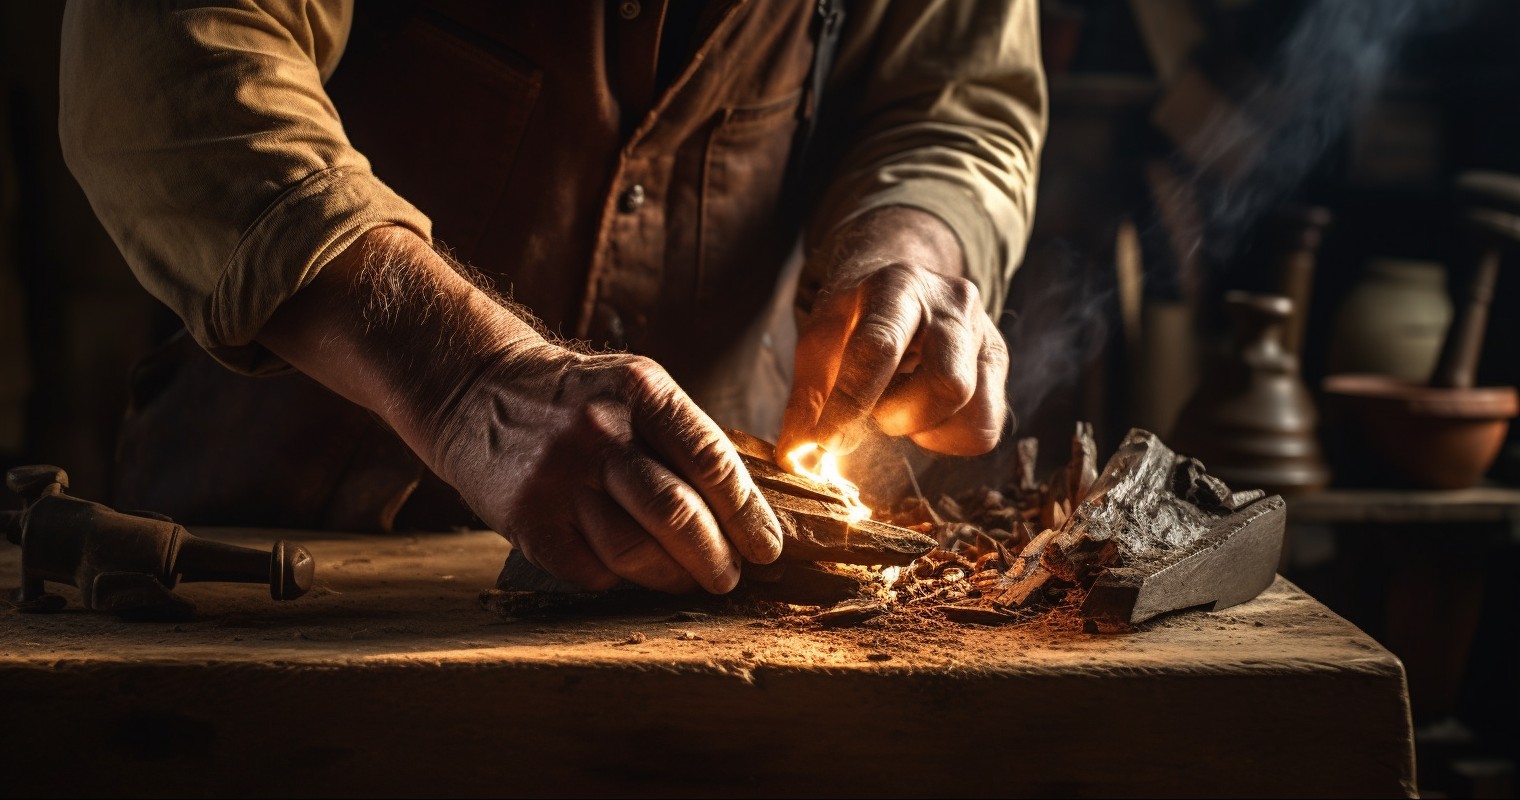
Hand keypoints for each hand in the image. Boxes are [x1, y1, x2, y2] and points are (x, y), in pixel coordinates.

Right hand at [420, 346, 783, 593]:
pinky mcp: (526, 519)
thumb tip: (751, 512)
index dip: (748, 515)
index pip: (712, 463)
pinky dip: (620, 578)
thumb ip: (686, 440)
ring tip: (689, 580)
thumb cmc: (578, 401)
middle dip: (717, 558)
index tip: (767, 547)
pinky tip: (632, 571)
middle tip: (731, 577)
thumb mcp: (636, 391)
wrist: (478, 391)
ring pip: (635, 551)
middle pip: (677, 514)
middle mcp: (599, 431)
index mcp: (641, 391)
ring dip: (673, 577)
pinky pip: (590, 569)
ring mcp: (558, 477)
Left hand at [780, 208, 1009, 456]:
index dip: (853, 401)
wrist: (900, 291)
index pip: (881, 347)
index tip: (827, 441)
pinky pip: (985, 428)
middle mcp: (953, 304)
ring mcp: (985, 333)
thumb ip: (807, 401)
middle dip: (901, 416)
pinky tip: (924, 413)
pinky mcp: (999, 364)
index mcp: (898, 287)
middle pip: (948, 384)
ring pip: (972, 410)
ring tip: (901, 406)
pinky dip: (946, 437)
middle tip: (875, 411)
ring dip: (924, 428)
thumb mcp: (820, 345)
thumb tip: (798, 459)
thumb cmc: (853, 322)